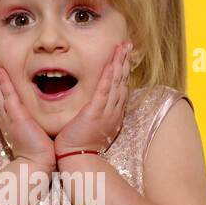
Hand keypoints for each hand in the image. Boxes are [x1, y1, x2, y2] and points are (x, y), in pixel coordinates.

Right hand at [0, 48, 55, 168]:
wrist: (37, 162)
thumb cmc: (38, 148)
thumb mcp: (33, 129)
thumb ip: (33, 118)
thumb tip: (39, 111)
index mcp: (11, 115)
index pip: (2, 91)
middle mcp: (6, 112)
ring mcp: (9, 113)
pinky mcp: (16, 116)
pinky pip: (7, 95)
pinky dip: (2, 83)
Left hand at [53, 41, 132, 158]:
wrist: (78, 159)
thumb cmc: (81, 146)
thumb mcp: (93, 128)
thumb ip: (95, 115)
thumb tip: (94, 107)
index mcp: (113, 114)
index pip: (121, 88)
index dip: (123, 71)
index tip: (124, 57)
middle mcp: (114, 111)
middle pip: (122, 82)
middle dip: (125, 62)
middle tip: (127, 45)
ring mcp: (106, 111)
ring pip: (116, 83)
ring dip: (119, 63)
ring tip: (123, 47)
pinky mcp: (95, 112)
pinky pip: (104, 91)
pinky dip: (109, 76)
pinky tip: (111, 64)